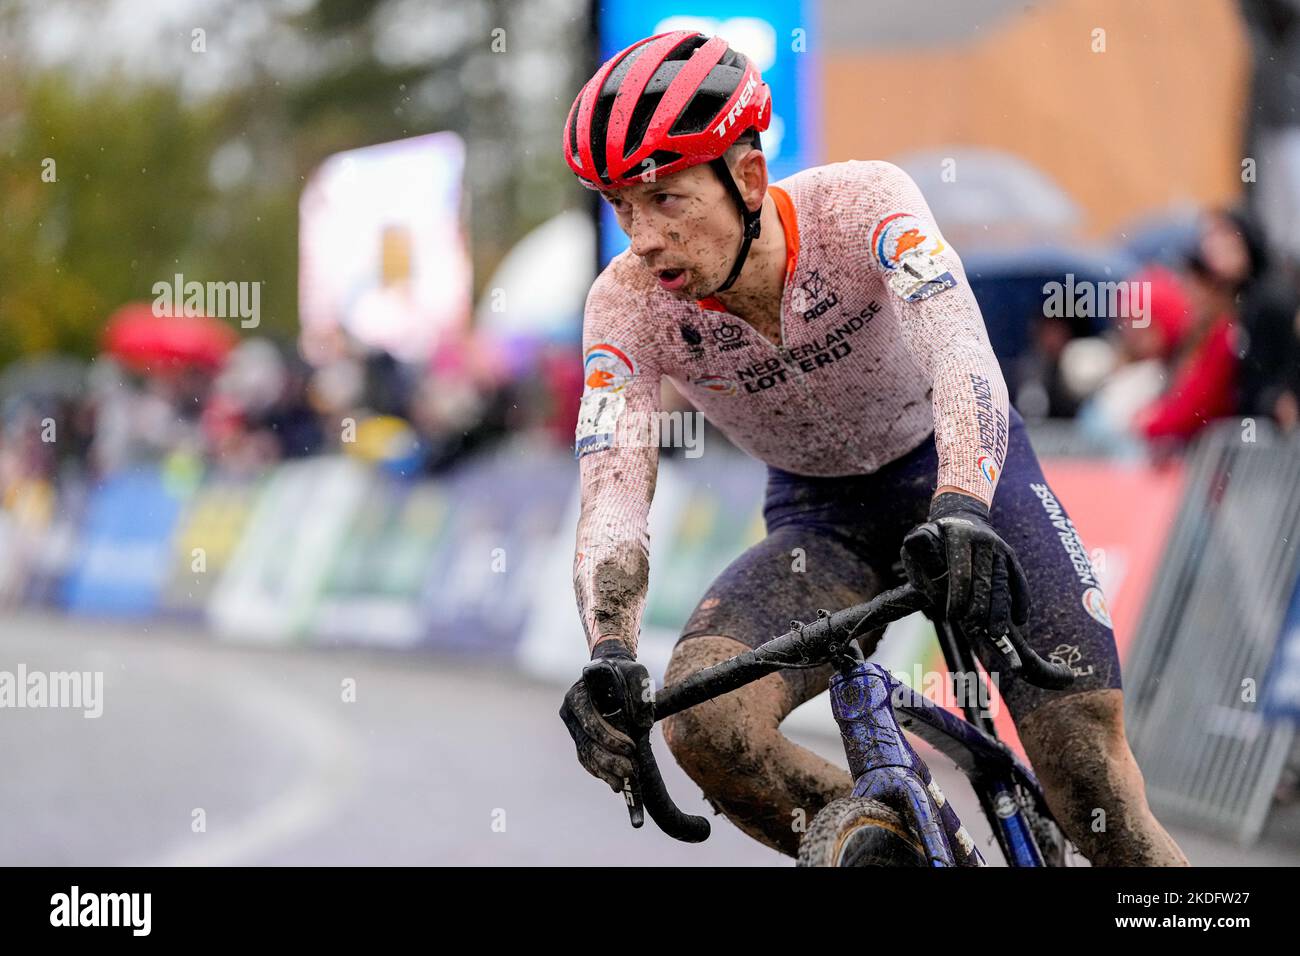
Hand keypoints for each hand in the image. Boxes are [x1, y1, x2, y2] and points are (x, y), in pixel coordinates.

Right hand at [558, 640, 645, 792]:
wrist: (611, 673)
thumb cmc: (623, 672)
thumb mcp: (635, 674)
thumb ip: (639, 692)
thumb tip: (642, 724)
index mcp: (578, 696)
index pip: (591, 723)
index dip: (609, 739)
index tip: (630, 748)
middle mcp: (569, 713)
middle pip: (587, 744)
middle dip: (609, 761)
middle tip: (629, 771)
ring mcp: (573, 728)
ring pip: (586, 756)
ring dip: (605, 771)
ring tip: (623, 783)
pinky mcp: (579, 738)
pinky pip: (586, 760)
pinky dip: (600, 772)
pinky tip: (614, 782)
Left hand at [900, 492, 1031, 669]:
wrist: (962, 513)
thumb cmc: (935, 537)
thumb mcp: (919, 543)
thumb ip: (920, 566)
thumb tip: (933, 596)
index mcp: (958, 536)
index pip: (961, 573)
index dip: (958, 598)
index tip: (952, 617)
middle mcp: (983, 540)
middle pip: (985, 581)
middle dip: (979, 609)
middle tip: (972, 629)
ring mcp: (1000, 548)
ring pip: (1003, 584)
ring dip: (999, 611)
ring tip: (994, 632)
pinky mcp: (1011, 556)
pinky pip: (1019, 580)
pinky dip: (1021, 600)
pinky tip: (1019, 619)